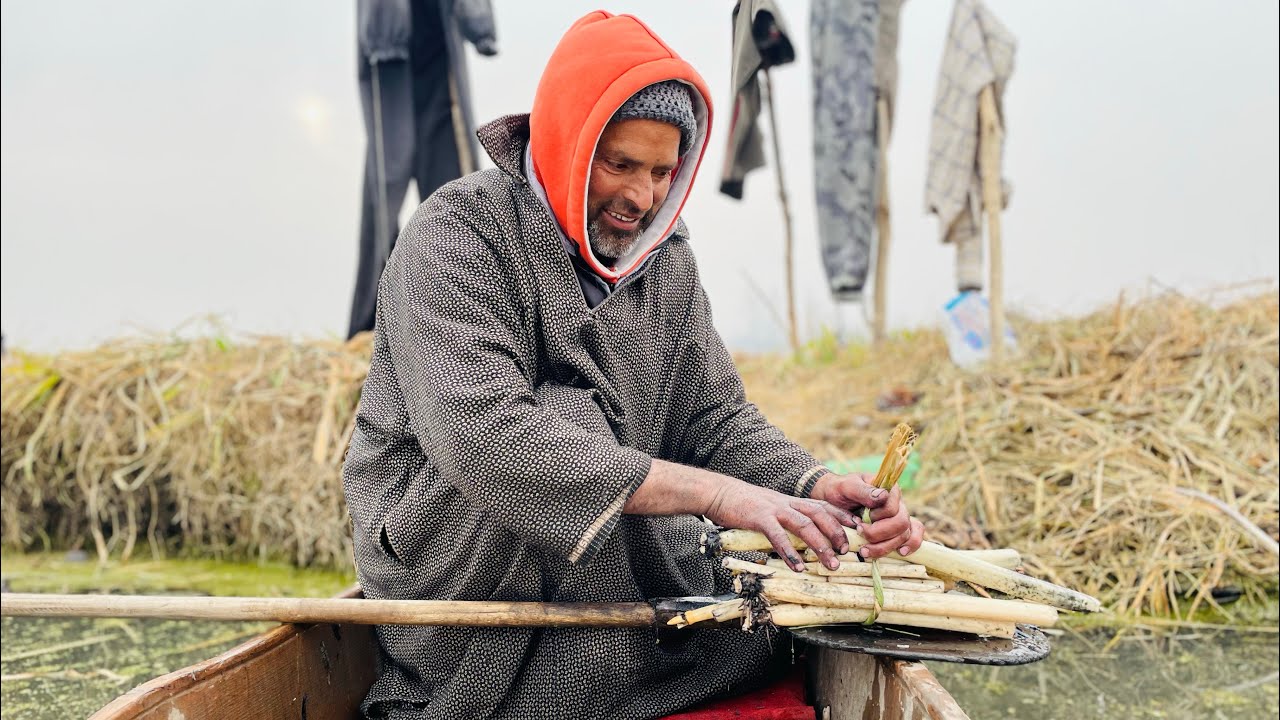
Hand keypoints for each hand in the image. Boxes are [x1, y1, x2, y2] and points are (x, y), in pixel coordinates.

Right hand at [704, 480, 858, 571]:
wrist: (720, 492)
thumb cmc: (746, 505)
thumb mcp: (772, 508)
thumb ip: (788, 519)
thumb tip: (802, 539)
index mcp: (792, 502)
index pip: (824, 506)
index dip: (843, 516)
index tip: (860, 529)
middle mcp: (788, 503)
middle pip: (820, 515)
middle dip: (837, 533)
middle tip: (848, 552)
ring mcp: (775, 509)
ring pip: (804, 525)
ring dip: (820, 545)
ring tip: (831, 564)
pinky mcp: (759, 518)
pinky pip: (778, 535)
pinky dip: (789, 551)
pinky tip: (797, 567)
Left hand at [810, 472, 925, 559]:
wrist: (831, 500)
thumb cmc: (839, 491)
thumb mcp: (846, 486)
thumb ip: (864, 491)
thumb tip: (884, 496)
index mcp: (889, 489)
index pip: (892, 508)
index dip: (876, 518)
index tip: (858, 520)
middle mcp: (898, 503)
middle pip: (901, 523)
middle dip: (880, 534)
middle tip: (860, 534)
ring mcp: (899, 517)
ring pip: (905, 535)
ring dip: (885, 546)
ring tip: (865, 551)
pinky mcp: (898, 530)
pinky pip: (914, 537)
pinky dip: (911, 546)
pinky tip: (900, 553)